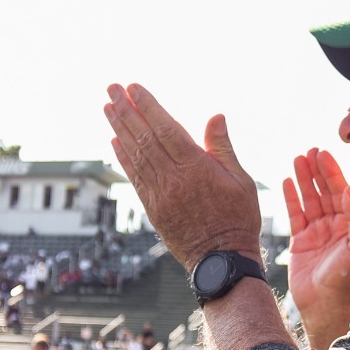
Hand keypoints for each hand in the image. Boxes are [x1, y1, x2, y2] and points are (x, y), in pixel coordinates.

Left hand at [102, 83, 260, 268]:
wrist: (222, 261)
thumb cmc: (239, 219)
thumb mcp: (242, 181)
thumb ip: (223, 148)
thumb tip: (215, 116)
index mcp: (196, 168)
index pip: (166, 128)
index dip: (148, 106)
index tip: (133, 88)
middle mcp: (173, 179)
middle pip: (144, 137)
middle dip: (126, 110)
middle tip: (112, 88)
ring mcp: (160, 194)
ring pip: (135, 155)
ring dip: (119, 128)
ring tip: (107, 107)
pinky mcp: (153, 209)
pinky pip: (134, 177)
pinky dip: (123, 157)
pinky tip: (115, 141)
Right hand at [283, 148, 349, 349]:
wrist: (325, 307)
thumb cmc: (346, 280)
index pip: (341, 191)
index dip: (332, 172)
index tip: (323, 153)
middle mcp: (335, 225)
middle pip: (324, 191)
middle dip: (317, 170)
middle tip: (309, 150)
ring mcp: (317, 232)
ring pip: (309, 199)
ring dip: (303, 179)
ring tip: (296, 159)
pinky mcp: (300, 241)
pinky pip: (294, 214)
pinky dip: (290, 197)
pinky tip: (286, 181)